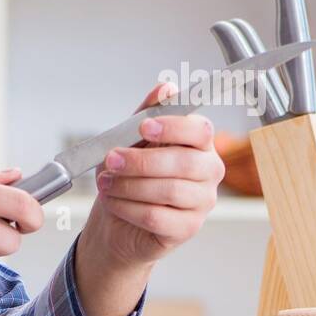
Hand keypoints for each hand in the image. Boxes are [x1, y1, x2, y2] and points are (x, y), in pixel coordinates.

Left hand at [85, 81, 224, 269]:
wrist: (116, 220)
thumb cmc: (128, 177)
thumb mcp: (131, 140)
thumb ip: (147, 113)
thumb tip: (166, 87)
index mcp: (199, 145)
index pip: (200, 130)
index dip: (173, 127)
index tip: (143, 126)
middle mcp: (208, 172)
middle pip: (185, 163)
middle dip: (141, 161)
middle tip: (112, 160)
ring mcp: (202, 202)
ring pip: (169, 190)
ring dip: (129, 186)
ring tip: (106, 183)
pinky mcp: (187, 228)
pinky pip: (157, 216)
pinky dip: (127, 208)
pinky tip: (114, 202)